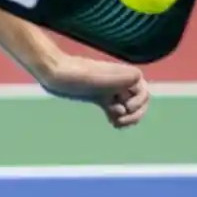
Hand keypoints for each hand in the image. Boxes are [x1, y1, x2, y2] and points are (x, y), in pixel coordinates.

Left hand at [35, 54, 150, 128]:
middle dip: (136, 113)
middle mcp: (116, 82)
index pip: (143, 90)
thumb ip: (116, 78)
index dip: (140, 102)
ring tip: (116, 123)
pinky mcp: (97, 97)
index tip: (126, 107)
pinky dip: (117, 117)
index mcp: (119, 75)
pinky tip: (111, 122)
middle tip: (121, 121)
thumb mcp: (94, 78)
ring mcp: (107, 90)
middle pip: (139, 99)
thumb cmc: (72, 74)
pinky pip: (115, 108)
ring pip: (128, 106)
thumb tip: (138, 78)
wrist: (53, 73)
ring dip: (128, 117)